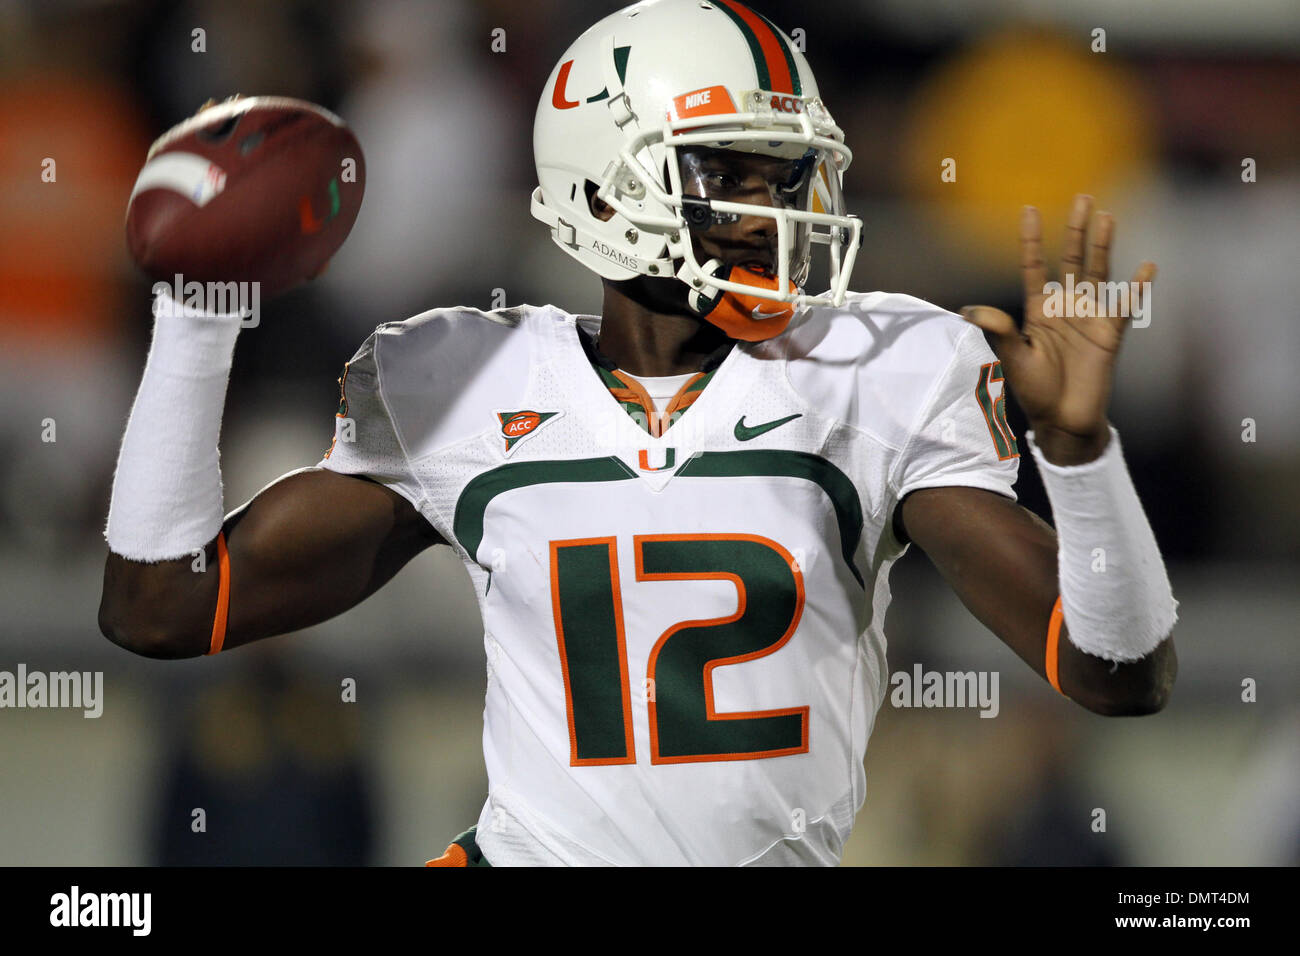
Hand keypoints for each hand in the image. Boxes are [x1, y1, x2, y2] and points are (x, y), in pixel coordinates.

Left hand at [962, 194, 1155, 465]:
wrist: (1062, 419)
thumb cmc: (1034, 391)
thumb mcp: (1013, 358)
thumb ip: (998, 331)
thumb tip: (968, 311)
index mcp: (1038, 310)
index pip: (1033, 266)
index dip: (1031, 239)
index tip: (1029, 209)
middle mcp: (1065, 307)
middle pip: (1071, 260)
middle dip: (1076, 230)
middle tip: (1082, 198)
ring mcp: (1089, 318)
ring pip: (1097, 273)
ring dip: (1103, 246)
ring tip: (1107, 217)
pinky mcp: (1110, 334)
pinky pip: (1125, 307)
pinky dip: (1137, 289)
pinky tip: (1147, 268)